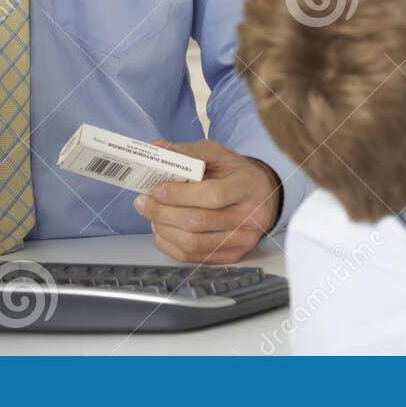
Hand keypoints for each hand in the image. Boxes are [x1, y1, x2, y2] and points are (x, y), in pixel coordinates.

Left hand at [134, 139, 281, 263]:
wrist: (262, 197)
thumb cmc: (236, 174)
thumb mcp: (218, 154)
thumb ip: (188, 152)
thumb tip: (158, 149)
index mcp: (248, 186)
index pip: (213, 195)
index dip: (180, 195)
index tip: (157, 189)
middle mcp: (250, 217)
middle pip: (199, 222)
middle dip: (163, 213)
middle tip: (143, 202)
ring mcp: (241, 240)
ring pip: (193, 243)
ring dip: (163, 229)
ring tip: (151, 214)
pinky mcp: (231, 256)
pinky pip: (192, 257)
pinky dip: (170, 244)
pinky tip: (162, 229)